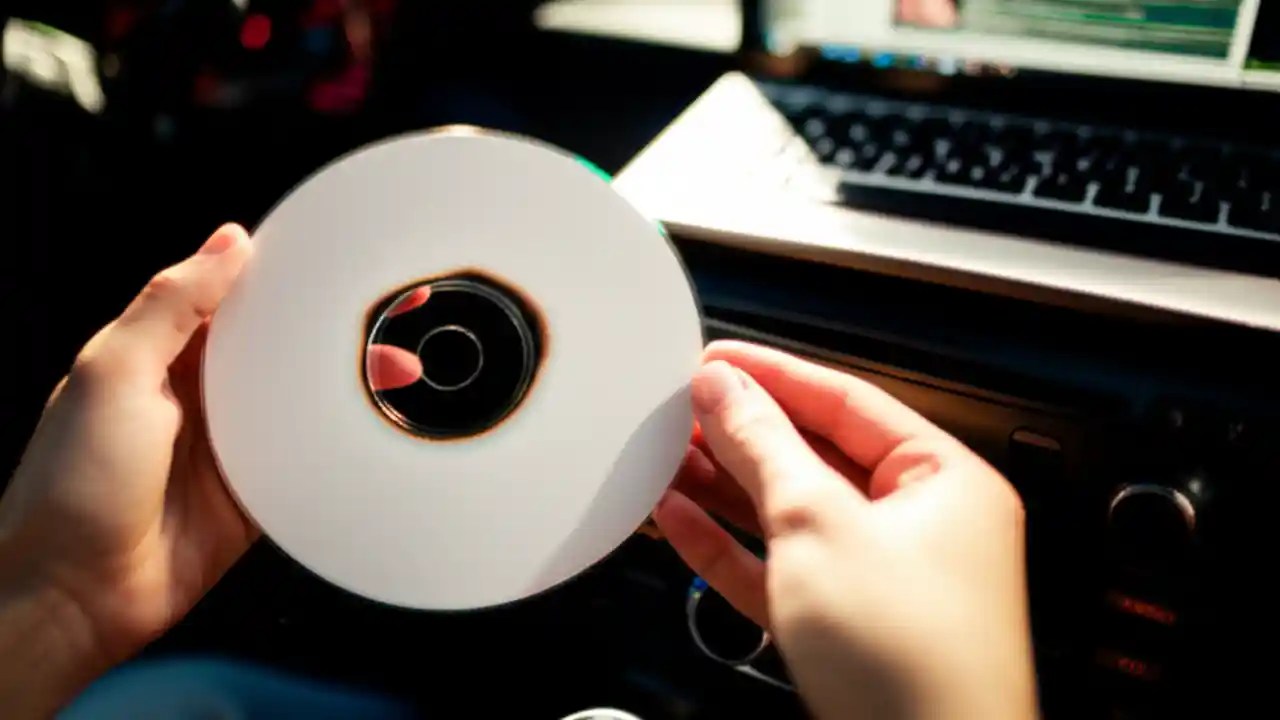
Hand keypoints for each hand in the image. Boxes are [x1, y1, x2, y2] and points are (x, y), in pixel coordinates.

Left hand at [0, 224, 426, 717]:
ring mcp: (231, 449)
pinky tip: (368, 433)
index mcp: (163, 355)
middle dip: (335, 338)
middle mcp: (201, 397)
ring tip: (395, 374)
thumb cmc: (69, 485)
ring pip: (303, 405)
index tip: (342, 264)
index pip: (237, 300)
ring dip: (346, 391)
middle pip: (282, 352)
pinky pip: (308, 464)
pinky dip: (339, 449)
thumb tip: (228, 241)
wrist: (75, 596)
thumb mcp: (113, 372)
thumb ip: (171, 304)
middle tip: (386, 326)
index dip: (288, 280)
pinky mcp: (255, 498)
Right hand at [655, 341, 1037, 719]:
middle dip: (742, 433)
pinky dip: (727, 543)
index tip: (716, 359)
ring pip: (787, 512)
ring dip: (724, 486)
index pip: (848, 401)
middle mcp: (918, 525)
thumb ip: (765, 448)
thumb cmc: (912, 663)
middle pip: (813, 455)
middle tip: (681, 409)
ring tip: (666, 456)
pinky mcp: (839, 625)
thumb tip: (726, 390)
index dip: (775, 373)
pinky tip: (679, 518)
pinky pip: (775, 566)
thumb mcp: (820, 525)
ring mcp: (876, 578)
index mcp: (946, 482)